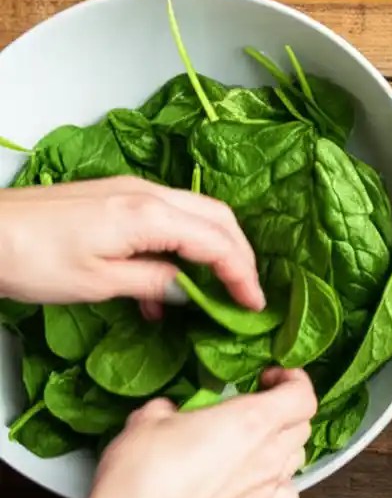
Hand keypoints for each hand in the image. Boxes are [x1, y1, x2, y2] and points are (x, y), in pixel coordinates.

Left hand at [0, 176, 264, 313]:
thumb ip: (155, 283)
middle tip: (247, 292)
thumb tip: (191, 293)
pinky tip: (167, 285)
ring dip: (215, 248)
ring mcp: (132, 191)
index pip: (217, 243)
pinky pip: (169, 217)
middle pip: (218, 217)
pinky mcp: (116, 197)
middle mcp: (149, 194)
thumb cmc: (32, 259)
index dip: (242, 275)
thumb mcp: (99, 283)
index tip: (254, 305)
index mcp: (150, 214)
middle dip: (240, 255)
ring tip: (217, 288)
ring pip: (197, 213)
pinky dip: (184, 245)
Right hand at [59, 368, 316, 497]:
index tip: (270, 379)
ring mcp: (267, 496)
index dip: (293, 381)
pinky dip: (274, 490)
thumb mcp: (146, 421)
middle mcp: (269, 458)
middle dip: (283, 415)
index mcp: (252, 422)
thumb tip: (170, 412)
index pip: (302, 395)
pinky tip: (250, 490)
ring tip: (249, 452)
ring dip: (279, 451)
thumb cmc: (138, 480)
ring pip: (294, 463)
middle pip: (300, 428)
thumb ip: (169, 409)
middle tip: (254, 414)